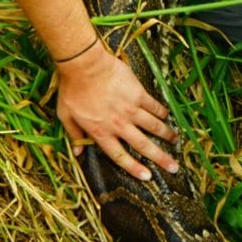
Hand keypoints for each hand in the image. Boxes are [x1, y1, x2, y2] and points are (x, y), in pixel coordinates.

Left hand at [55, 42, 179, 179]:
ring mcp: (131, 109)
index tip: (148, 177)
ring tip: (175, 141)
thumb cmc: (72, 90)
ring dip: (166, 134)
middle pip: (143, 145)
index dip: (134, 168)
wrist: (84, 65)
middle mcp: (119, 125)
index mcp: (101, 132)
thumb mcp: (65, 116)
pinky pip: (154, 105)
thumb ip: (74, 135)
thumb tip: (78, 152)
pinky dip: (162, 112)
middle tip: (174, 167)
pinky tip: (167, 116)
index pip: (120, 156)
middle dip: (160, 158)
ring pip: (153, 126)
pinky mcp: (138, 93)